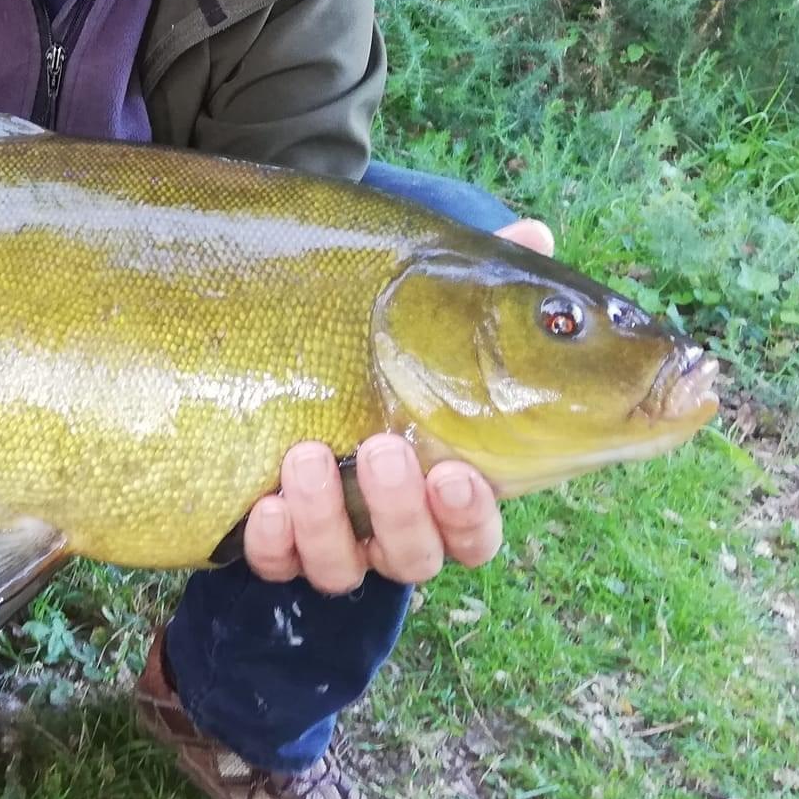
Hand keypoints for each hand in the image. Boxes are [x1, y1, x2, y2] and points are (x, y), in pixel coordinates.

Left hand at [242, 216, 554, 592]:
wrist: (294, 345)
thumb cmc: (384, 341)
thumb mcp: (430, 306)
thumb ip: (487, 280)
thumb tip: (535, 232)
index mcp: (443, 484)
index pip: (474, 531)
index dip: (469, 515)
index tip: (455, 471)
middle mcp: (392, 522)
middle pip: (413, 556)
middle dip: (399, 509)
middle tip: (385, 448)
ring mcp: (332, 534)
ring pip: (340, 566)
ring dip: (326, 520)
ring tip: (307, 454)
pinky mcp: (274, 536)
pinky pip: (273, 563)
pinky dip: (272, 542)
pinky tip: (263, 501)